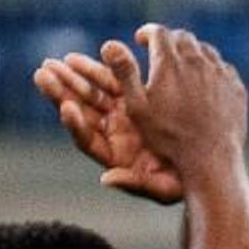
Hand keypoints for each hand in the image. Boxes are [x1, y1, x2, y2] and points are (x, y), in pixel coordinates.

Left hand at [34, 50, 183, 203]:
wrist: (206, 161)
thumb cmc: (187, 182)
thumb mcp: (164, 189)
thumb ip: (136, 183)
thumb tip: (105, 179)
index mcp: (116, 157)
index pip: (88, 141)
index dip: (76, 126)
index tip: (66, 108)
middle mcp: (112, 136)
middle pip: (80, 114)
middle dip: (61, 94)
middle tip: (42, 76)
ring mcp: (120, 115)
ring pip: (89, 95)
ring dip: (70, 78)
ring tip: (50, 64)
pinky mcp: (131, 98)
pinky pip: (106, 82)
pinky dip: (91, 71)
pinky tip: (72, 60)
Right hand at [110, 25, 248, 188]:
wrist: (210, 158)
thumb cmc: (168, 136)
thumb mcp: (137, 107)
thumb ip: (124, 73)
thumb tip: (108, 44)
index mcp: (169, 62)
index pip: (158, 32)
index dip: (148, 33)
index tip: (142, 39)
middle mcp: (197, 60)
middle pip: (183, 37)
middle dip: (170, 41)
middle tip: (161, 51)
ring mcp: (219, 73)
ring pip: (205, 50)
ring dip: (192, 52)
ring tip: (183, 65)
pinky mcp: (236, 87)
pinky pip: (223, 68)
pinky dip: (212, 69)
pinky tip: (205, 81)